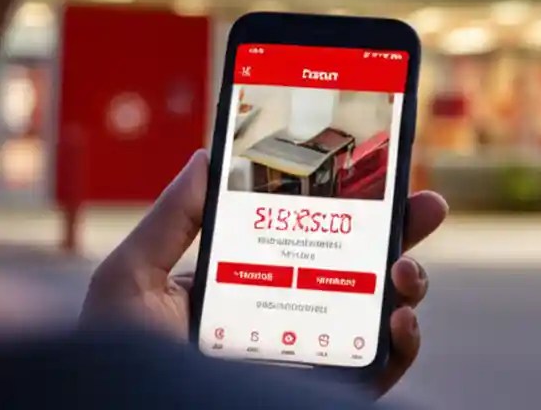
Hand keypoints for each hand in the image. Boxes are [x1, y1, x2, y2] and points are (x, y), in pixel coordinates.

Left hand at [81, 150, 448, 395]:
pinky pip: (383, 368)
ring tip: (403, 269)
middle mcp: (291, 314)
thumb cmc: (113, 361)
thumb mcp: (131, 279)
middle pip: (362, 263)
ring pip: (383, 310)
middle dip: (403, 230)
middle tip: (427, 204)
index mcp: (251, 282)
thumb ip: (172, 219)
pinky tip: (399, 321)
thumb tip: (208, 155)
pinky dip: (406, 344)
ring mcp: (314, 353)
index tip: (379, 171)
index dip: (352, 203)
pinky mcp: (330, 391)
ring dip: (411, 282)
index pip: (310, 234)